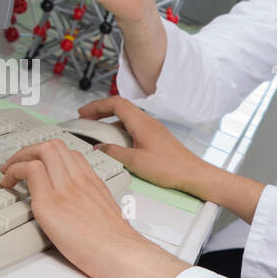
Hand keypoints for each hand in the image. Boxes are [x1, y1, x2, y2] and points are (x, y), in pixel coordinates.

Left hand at [0, 139, 188, 277]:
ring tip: (9, 173)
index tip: (39, 166)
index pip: (70, 154)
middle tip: (18, 164)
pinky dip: (14, 171)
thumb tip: (80, 212)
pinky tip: (8, 184)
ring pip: (41, 151)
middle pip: (53, 146)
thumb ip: (92, 206)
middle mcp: (80, 180)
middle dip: (30, 151)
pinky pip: (29, 170)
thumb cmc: (116, 244)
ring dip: (19, 158)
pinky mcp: (50, 202)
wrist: (120, 253)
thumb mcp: (107, 216)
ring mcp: (65, 188)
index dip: (49, 157)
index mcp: (93, 183)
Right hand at [77, 96, 207, 193]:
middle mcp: (148, 122)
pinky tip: (115, 142)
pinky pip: (134, 127)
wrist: (193, 174)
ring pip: (127, 117)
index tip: (83, 113)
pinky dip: (120, 129)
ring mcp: (153, 129)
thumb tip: (99, 148)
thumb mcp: (136, 162)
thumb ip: (114, 153)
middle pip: (120, 107)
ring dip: (110, 121)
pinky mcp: (156, 137)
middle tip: (86, 119)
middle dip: (100, 111)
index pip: (115, 103)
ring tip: (97, 131)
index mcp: (142, 123)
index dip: (96, 105)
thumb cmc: (171, 168)